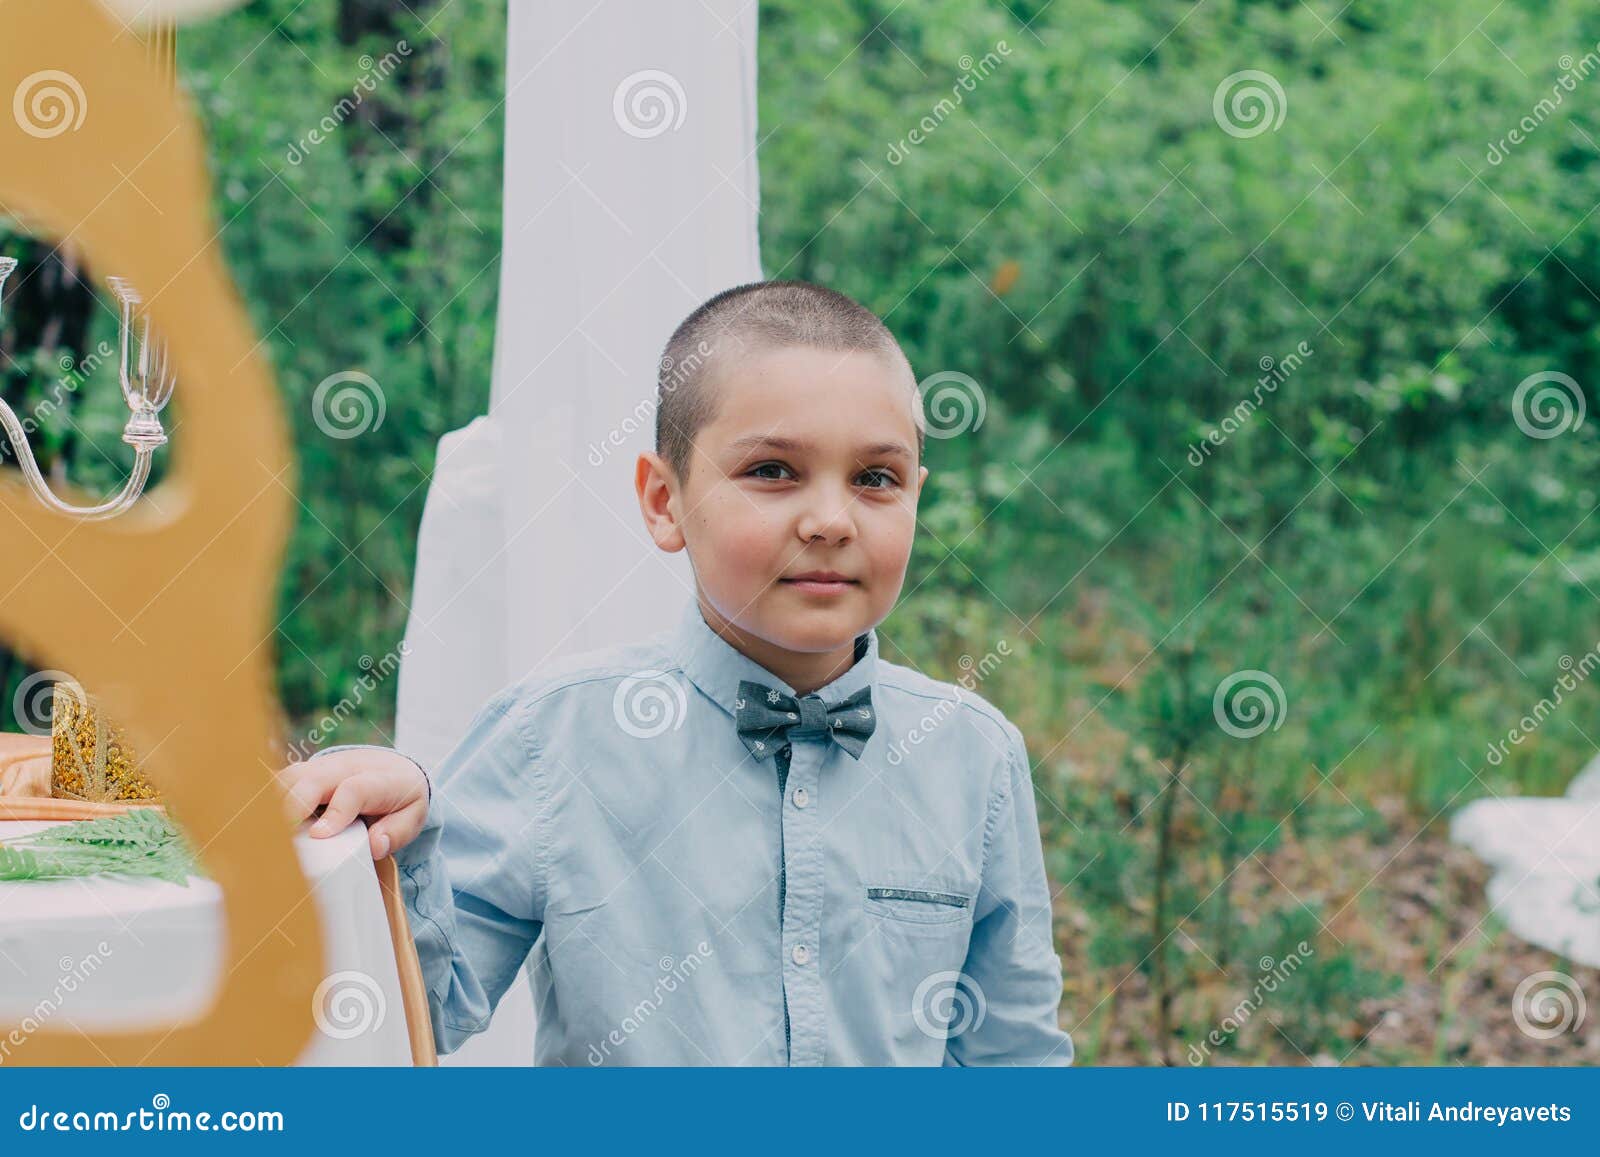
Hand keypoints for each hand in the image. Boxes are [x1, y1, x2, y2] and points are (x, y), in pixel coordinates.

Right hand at [277, 748, 429, 860]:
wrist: (394, 767)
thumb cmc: (401, 798)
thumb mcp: (414, 815)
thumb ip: (398, 831)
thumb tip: (375, 846)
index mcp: (378, 780)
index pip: (353, 790)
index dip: (335, 812)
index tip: (319, 834)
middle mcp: (346, 768)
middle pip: (313, 779)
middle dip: (293, 806)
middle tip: (281, 838)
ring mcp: (323, 767)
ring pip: (290, 776)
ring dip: (274, 802)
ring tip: (266, 833)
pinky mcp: (306, 771)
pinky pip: (279, 779)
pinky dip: (265, 797)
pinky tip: (256, 820)